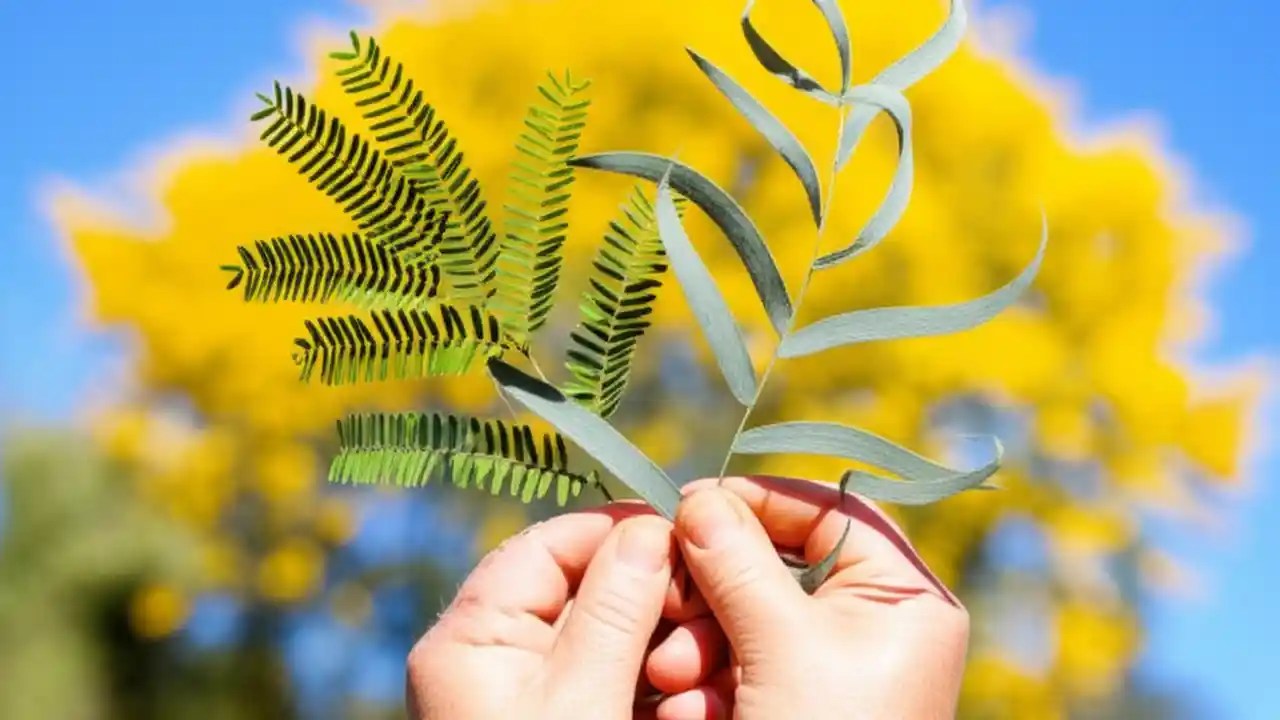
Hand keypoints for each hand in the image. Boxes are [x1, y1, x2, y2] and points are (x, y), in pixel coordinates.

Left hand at [406, 505, 684, 719]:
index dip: (623, 531)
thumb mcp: (584, 699)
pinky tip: (697, 704)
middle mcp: (490, 661)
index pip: (548, 543)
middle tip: (709, 620)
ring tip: (706, 676)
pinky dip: (660, 690)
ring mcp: (526, 698)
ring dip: (670, 649)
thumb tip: (652, 527)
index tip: (692, 537)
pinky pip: (616, 686)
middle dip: (657, 602)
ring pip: (612, 641)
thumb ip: (617, 608)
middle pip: (587, 591)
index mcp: (467, 639)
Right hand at [646, 477, 969, 718]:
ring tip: (671, 677)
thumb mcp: (780, 645)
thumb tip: (696, 499)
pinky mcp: (795, 707)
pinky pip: (744, 668)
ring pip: (748, 619)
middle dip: (713, 590)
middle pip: (779, 564)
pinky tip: (689, 712)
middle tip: (665, 599)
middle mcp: (875, 626)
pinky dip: (709, 684)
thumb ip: (735, 560)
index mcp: (904, 597)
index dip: (761, 499)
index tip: (691, 504)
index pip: (832, 509)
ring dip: (698, 643)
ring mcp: (834, 670)